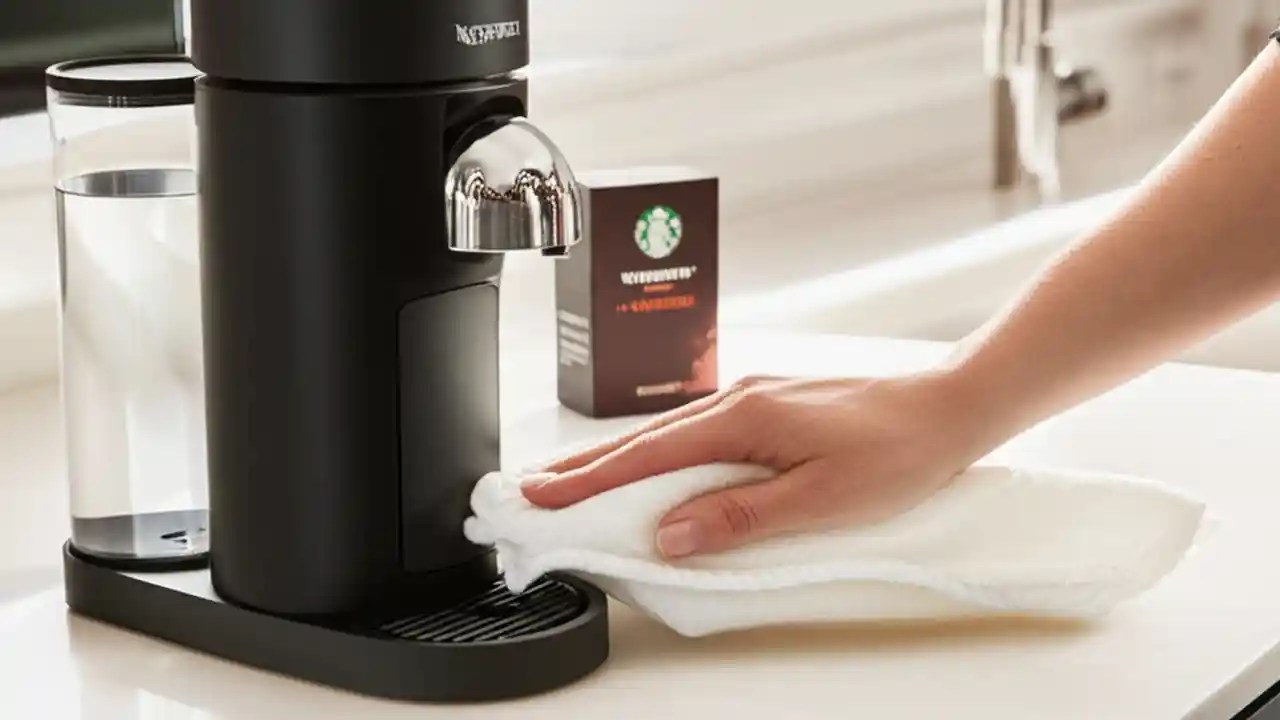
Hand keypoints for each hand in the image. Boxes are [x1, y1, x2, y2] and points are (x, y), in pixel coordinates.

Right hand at [522, 373, 992, 558]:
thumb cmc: (899, 450)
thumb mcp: (821, 498)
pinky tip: (652, 467)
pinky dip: (660, 453)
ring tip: (577, 482)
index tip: (541, 496)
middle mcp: (740, 400)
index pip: (649, 456)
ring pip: (669, 433)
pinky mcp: (770, 408)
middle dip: (586, 466)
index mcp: (745, 418)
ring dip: (620, 460)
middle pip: (645, 439)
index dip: (591, 481)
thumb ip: (739, 515)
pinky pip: (697, 432)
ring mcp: (754, 400)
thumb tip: (671, 534)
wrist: (952, 407)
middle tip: (533, 488)